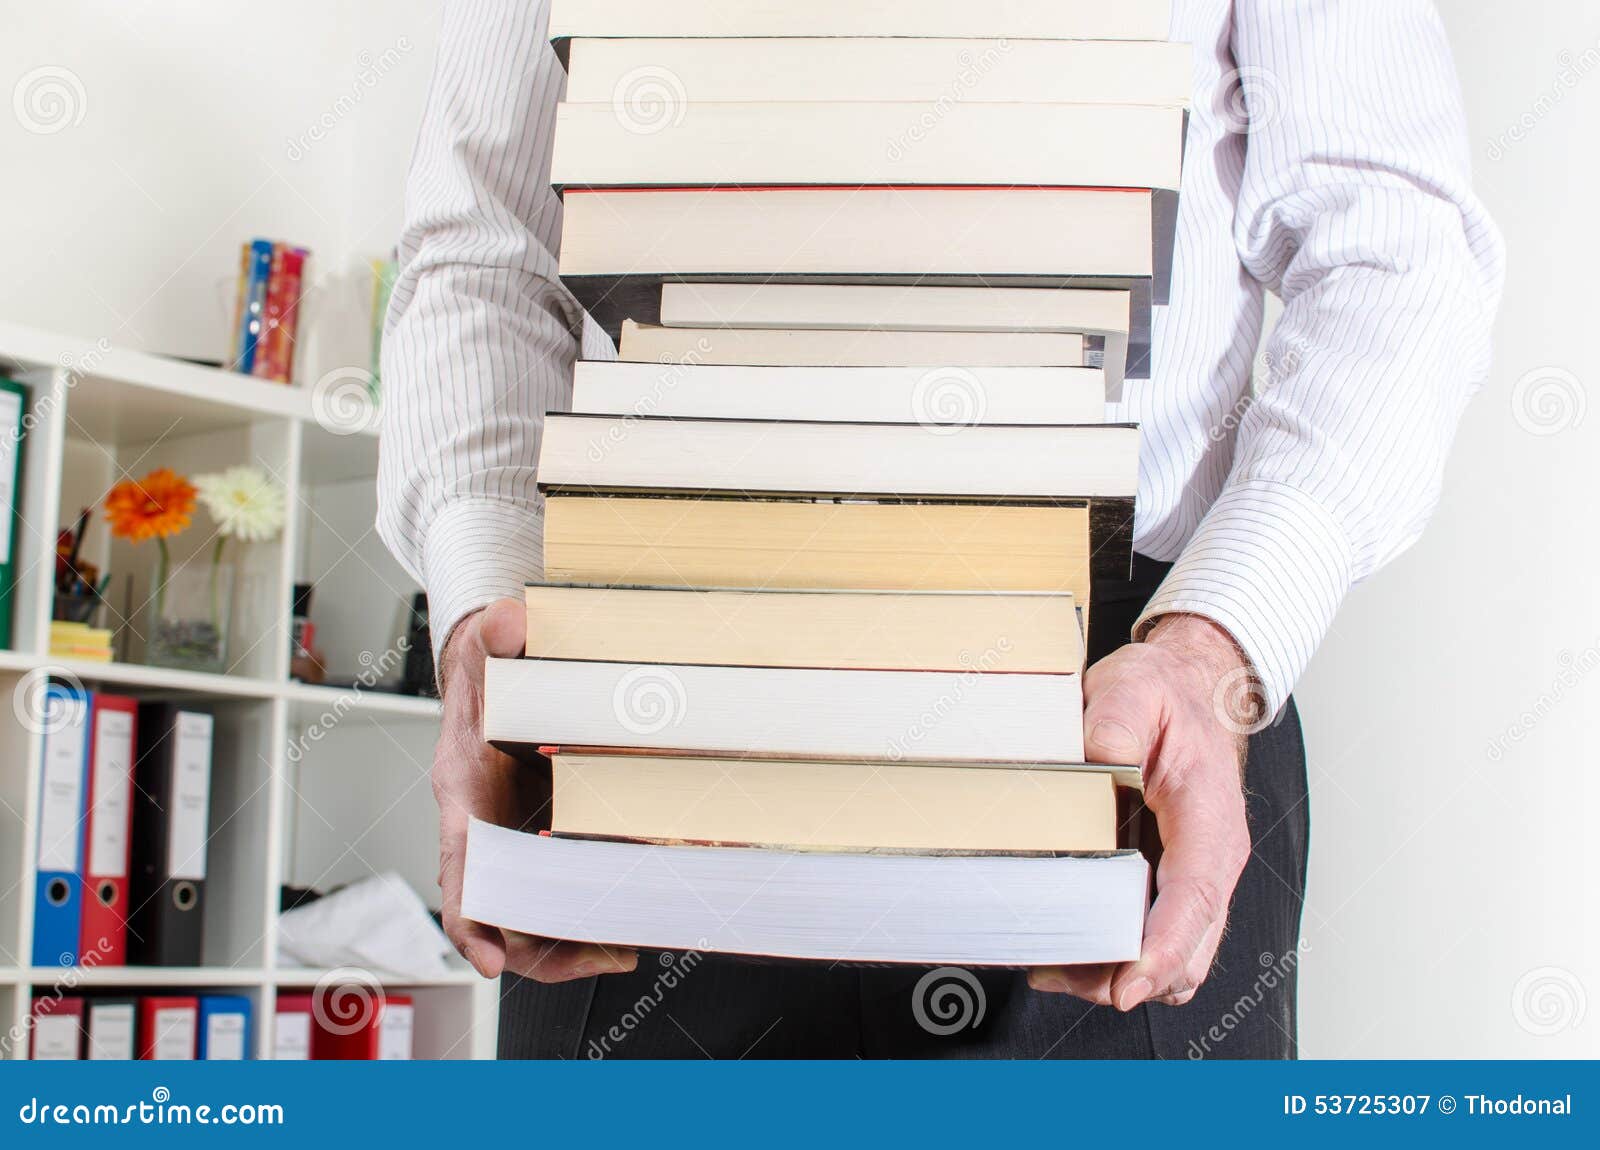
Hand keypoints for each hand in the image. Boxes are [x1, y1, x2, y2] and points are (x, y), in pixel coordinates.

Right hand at [434, 597, 637, 981]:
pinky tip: (639, 903)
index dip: (468, 920)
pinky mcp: (545, 835)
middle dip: (548, 950)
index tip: (488, 961)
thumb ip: (494, 634)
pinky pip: (564, 887)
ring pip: (534, 916)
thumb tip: (508, 619)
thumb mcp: (485, 644)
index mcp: (462, 791)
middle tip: (610, 954)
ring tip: (634, 942)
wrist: (489, 669)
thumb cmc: (483, 666)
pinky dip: (595, 905)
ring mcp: (514, 837)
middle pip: (501, 915)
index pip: (457, 867)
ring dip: (577, 940)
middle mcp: (484, 827)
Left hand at [1029, 613, 1253, 1010]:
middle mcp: (1213, 858)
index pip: (1194, 897)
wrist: (1189, 691)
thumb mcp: (1135, 688)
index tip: (1126, 986)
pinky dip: (1119, 958)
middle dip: (1129, 978)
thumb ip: (1118, 720)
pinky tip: (1068, 947)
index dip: (1163, 950)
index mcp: (1209, 817)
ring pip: (1175, 958)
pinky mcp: (1173, 882)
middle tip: (1056, 973)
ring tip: (1051, 967)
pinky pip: (1157, 939)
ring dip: (1120, 974)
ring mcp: (1197, 875)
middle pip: (1188, 949)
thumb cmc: (1164, 695)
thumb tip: (1098, 758)